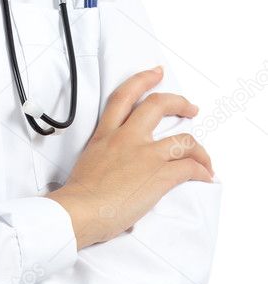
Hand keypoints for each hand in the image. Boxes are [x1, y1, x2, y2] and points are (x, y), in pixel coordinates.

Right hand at [46, 67, 214, 248]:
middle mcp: (126, 138)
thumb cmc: (79, 195)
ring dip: (199, 149)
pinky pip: (189, 167)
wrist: (80, 210)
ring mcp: (144, 155)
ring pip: (183, 139)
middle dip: (179, 103)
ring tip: (204, 158)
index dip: (142, 79)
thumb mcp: (89, 163)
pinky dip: (201, 171)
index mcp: (106, 134)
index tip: (155, 73)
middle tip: (191, 108)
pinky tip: (204, 176)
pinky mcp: (158, 174)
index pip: (124, 96)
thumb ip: (107, 157)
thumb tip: (118, 171)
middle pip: (158, 105)